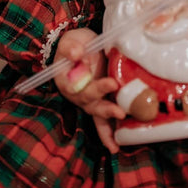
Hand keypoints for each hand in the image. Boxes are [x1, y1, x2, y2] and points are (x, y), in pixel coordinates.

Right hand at [53, 28, 124, 152]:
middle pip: (91, 104)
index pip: (81, 87)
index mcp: (68, 81)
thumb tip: (77, 52)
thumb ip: (71, 47)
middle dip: (105, 108)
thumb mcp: (70, 40)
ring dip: (107, 125)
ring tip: (117, 139)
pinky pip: (103, 120)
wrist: (79, 46)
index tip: (112, 83)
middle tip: (120, 111)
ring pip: (97, 115)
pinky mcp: (100, 100)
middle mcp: (78, 94)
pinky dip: (108, 134)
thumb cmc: (73, 44)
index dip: (97, 87)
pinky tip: (115, 146)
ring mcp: (89, 99)